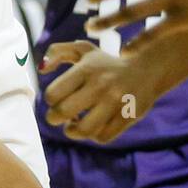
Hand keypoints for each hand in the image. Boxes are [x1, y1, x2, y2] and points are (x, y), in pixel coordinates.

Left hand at [41, 40, 158, 142]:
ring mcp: (115, 103)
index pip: (53, 93)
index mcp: (85, 69)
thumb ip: (56, 52)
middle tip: (58, 116)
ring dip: (72, 132)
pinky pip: (102, 137)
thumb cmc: (105, 62)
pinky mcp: (127, 117)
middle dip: (54, 118)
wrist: (146, 69)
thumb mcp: (82, 50)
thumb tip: (41, 70)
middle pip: (63, 112)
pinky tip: (92, 127)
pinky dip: (93, 136)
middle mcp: (100, 85)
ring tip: (73, 125)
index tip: (55, 99)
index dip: (49, 101)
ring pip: (83, 130)